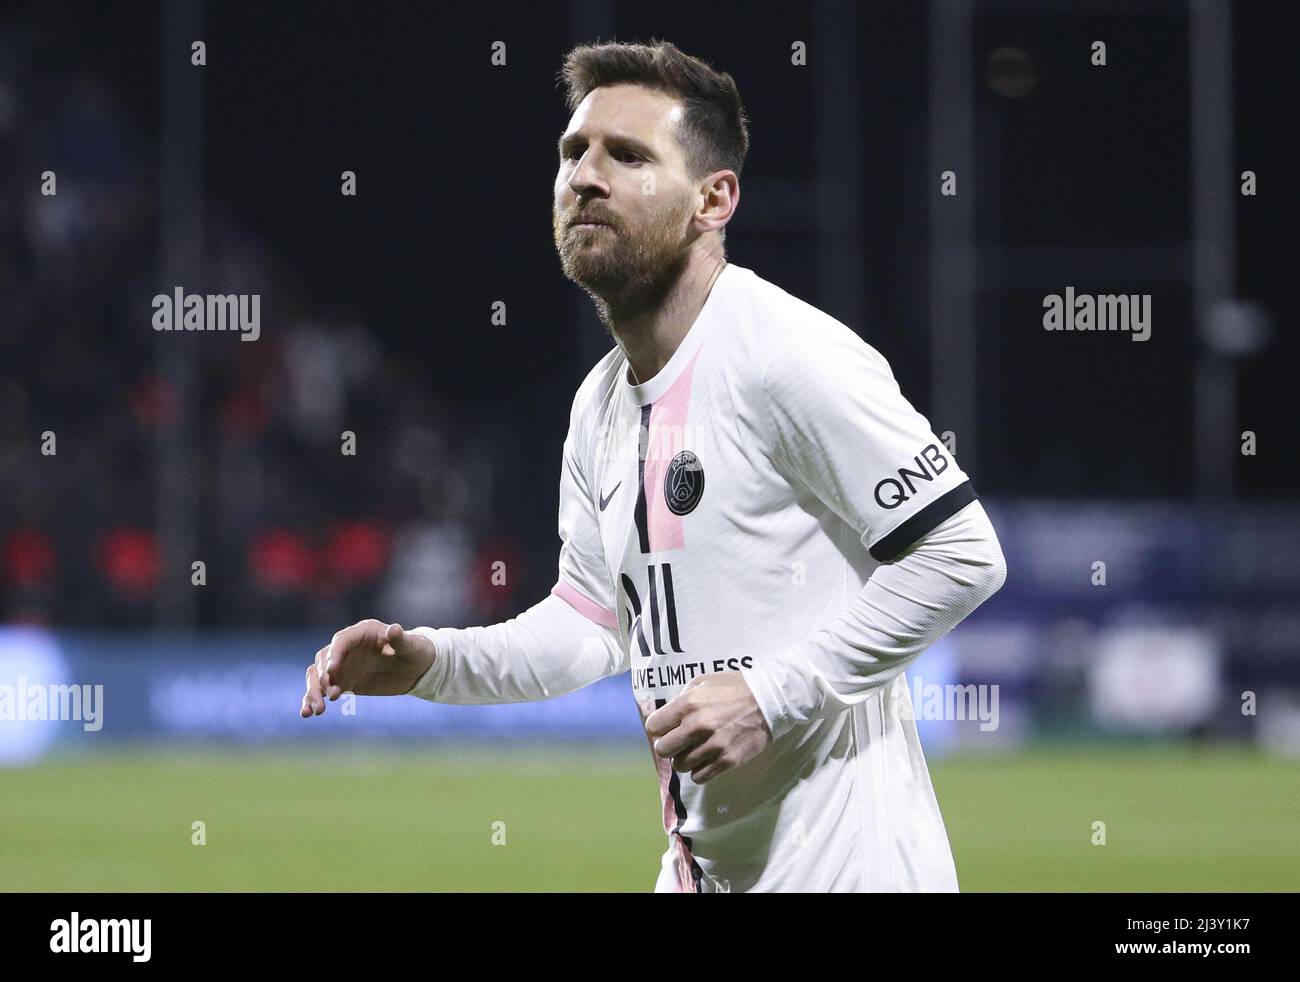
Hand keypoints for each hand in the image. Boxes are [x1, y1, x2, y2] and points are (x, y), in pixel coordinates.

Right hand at [300, 619, 436, 717]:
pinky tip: (307, 713)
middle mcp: (347, 647)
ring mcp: (343, 665)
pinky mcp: (343, 682)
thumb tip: (394, 629)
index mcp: (362, 632)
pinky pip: (322, 690)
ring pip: (317, 675)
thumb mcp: (412, 646)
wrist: (418, 668)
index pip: (341, 640)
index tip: (332, 671)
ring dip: (313, 691)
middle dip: (323, 677)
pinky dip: (313, 700)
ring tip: (317, 710)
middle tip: (332, 695)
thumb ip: (400, 640)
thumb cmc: (416, 651)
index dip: (334, 654)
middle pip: (324, 659)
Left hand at [644, 671, 771, 783]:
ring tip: (696, 749)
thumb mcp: (704, 681)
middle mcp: (697, 725)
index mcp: (688, 704)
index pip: (653, 727)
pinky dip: (700, 770)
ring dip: (685, 758)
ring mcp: (713, 745)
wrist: (769, 700)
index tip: (666, 728)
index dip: (658, 728)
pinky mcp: (727, 760)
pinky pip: (699, 776)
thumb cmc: (734, 687)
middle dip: (668, 746)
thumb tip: (667, 716)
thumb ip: (682, 698)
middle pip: (663, 750)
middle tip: (678, 741)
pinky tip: (707, 758)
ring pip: (680, 765)